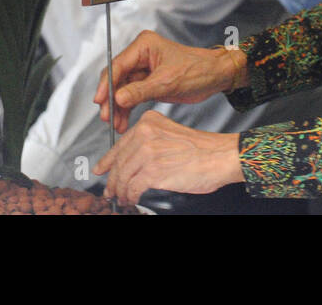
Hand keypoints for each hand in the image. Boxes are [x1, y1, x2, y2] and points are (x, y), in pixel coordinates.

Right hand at [93, 30, 244, 133]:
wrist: (215, 77)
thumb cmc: (197, 70)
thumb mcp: (167, 82)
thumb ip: (140, 91)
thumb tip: (117, 98)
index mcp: (144, 45)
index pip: (118, 65)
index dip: (106, 84)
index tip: (100, 101)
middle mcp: (140, 55)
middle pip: (117, 78)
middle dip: (111, 99)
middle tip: (107, 118)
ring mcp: (143, 69)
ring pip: (122, 90)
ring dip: (118, 108)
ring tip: (116, 125)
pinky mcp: (148, 83)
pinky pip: (131, 97)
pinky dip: (127, 109)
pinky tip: (123, 123)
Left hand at [94, 111, 242, 206]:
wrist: (220, 156)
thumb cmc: (202, 149)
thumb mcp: (170, 135)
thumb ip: (149, 144)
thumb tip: (131, 162)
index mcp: (149, 122)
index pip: (120, 143)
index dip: (108, 160)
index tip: (101, 169)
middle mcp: (146, 133)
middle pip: (119, 162)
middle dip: (112, 180)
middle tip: (110, 190)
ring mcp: (148, 151)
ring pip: (123, 176)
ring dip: (120, 191)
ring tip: (121, 198)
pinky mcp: (153, 170)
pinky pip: (133, 187)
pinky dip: (130, 196)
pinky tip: (132, 199)